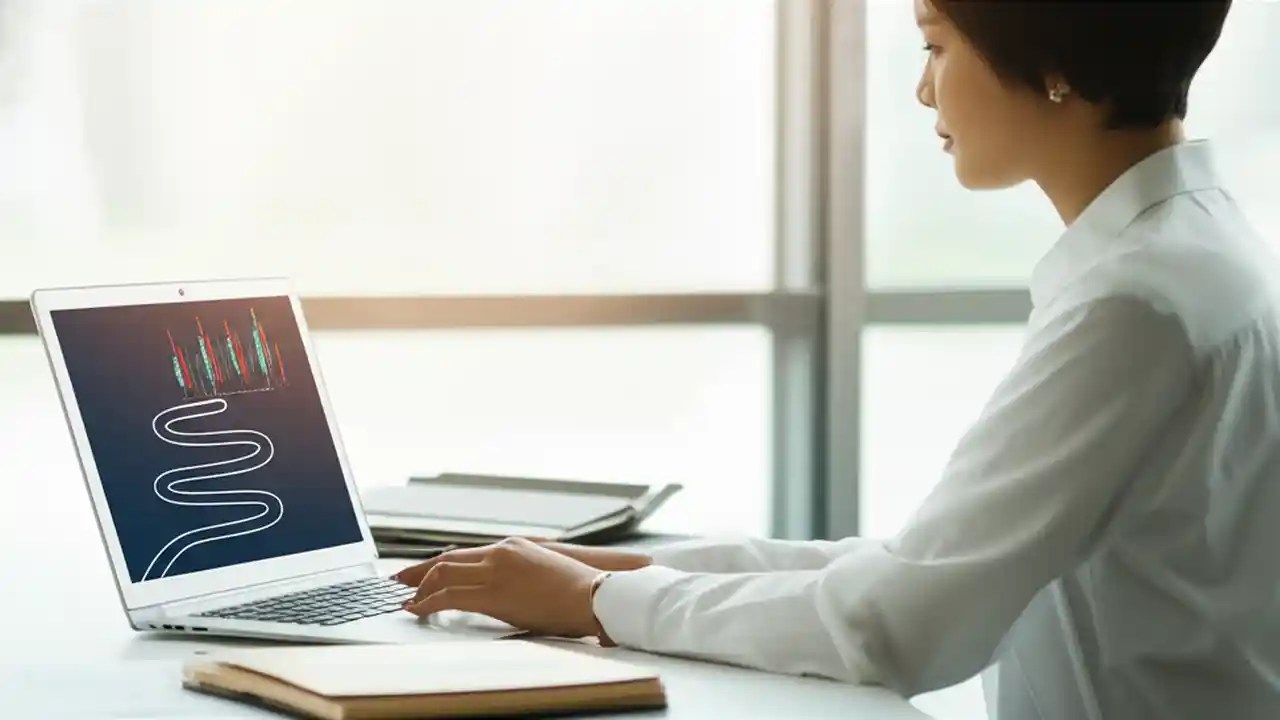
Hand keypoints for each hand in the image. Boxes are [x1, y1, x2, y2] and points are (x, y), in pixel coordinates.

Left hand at [394, 537, 609, 637]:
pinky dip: (427, 602)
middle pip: (447, 559)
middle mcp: (499, 553)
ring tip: (407, 601)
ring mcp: (495, 570)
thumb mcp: (544, 572)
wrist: (593, 595)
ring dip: (420, 588)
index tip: (420, 570)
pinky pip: (449, 596)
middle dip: (419, 571)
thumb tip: (501, 593)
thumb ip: (518, 575)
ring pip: (443, 574)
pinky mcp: (493, 592)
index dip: (438, 562)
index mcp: (512, 547)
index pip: (464, 553)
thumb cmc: (576, 591)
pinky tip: (418, 609)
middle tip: (399, 580)